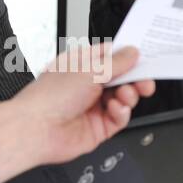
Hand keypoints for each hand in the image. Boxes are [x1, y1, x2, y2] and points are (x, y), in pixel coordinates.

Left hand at [0, 43, 154, 182]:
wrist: (36, 129)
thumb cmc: (49, 97)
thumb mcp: (89, 70)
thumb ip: (115, 62)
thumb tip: (133, 53)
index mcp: (83, 65)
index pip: (112, 57)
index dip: (129, 57)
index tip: (145, 58)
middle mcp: (88, 85)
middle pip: (122, 79)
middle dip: (136, 79)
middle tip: (145, 80)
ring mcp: (93, 106)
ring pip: (124, 99)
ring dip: (129, 95)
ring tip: (125, 95)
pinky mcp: (98, 127)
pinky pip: (119, 118)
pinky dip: (122, 112)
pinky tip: (115, 109)